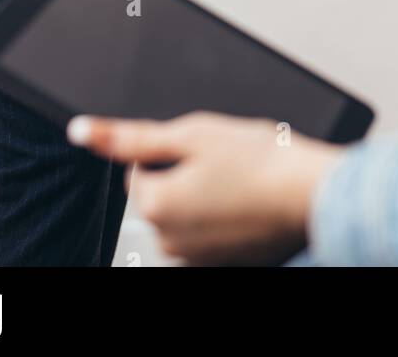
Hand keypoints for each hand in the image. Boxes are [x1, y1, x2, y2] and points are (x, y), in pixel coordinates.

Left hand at [66, 110, 344, 265]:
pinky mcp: (220, 265)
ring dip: (203, 196)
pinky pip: (206, 235)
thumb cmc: (262, 161)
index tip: (204, 149)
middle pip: (160, 193)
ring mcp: (195, 259)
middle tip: (226, 162)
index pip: (140, 167)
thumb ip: (131, 136)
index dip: (172, 150)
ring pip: (184, 213)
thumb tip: (84, 131)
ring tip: (240, 182)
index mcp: (155, 205)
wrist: (313, 195)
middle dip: (186, 174)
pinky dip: (221, 218)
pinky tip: (246, 204)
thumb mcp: (192, 133)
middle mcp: (168, 241)